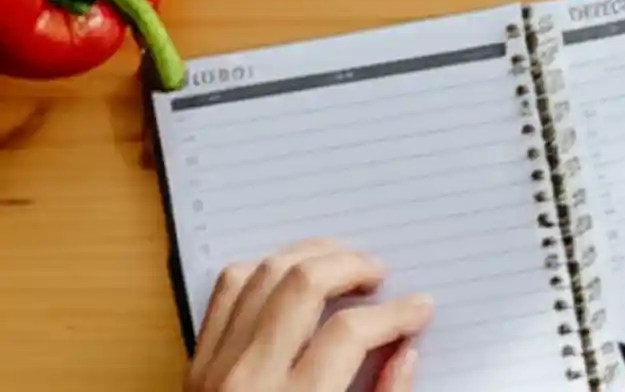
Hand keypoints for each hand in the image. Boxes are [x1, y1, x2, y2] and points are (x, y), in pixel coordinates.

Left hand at [185, 238, 433, 391]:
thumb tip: (407, 352)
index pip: (350, 332)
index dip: (396, 313)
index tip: (421, 308)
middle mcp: (248, 377)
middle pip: (304, 284)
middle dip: (352, 266)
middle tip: (381, 275)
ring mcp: (214, 365)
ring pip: (263, 273)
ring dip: (310, 254)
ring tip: (344, 262)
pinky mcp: (196, 361)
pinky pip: (227, 289)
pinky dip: (263, 269)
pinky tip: (293, 275)